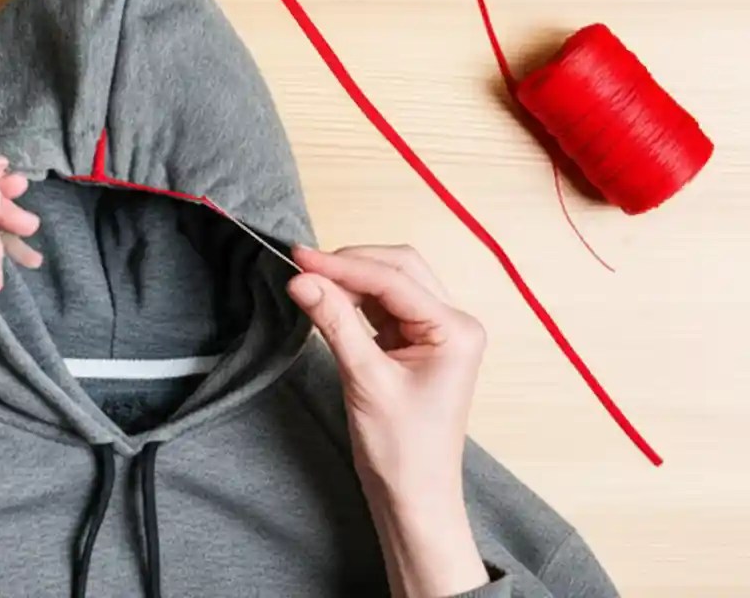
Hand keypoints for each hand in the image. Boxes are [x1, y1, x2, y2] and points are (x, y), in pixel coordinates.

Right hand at [287, 245, 488, 597]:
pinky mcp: (414, 344)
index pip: (394, 280)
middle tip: (302, 267)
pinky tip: (327, 299)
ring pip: (390, 284)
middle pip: (399, 269)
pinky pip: (383, 307)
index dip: (343, 266)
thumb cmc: (401, 451)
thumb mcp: (364, 380)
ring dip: (351, 279)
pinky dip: (354, 299)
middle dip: (350, 264)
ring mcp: (435, 333)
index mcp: (455, 330)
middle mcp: (453, 324)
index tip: (299, 258)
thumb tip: (302, 280)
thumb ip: (335, 323)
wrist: (413, 497)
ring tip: (308, 281)